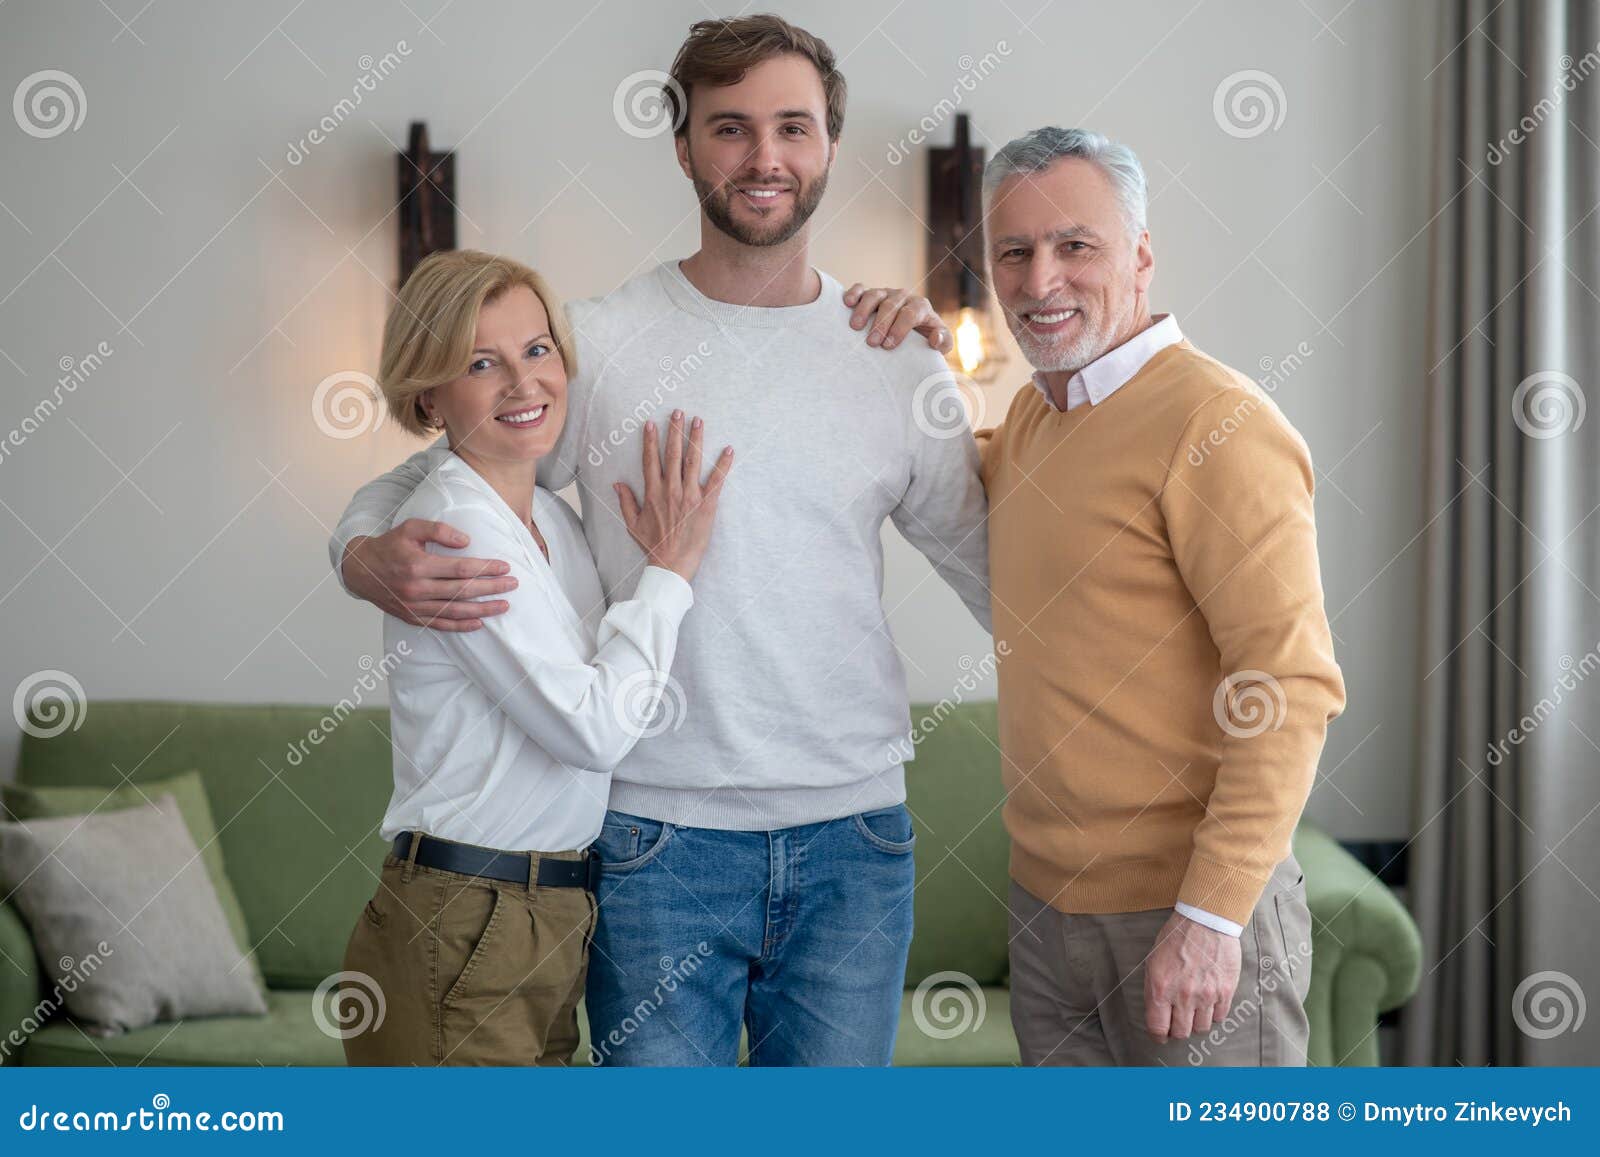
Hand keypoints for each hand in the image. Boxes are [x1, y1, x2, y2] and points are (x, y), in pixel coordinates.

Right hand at [340, 519, 515, 631]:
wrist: (360, 569)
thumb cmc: (389, 546)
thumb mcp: (410, 528)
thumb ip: (438, 531)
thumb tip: (466, 541)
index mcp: (417, 565)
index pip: (460, 568)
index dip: (485, 568)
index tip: (504, 566)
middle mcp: (417, 588)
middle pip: (462, 591)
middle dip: (491, 588)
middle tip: (513, 585)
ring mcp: (414, 606)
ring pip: (455, 611)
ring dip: (483, 610)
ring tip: (504, 606)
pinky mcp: (412, 617)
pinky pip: (440, 624)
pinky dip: (461, 626)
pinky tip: (479, 623)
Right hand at [614, 410, 732, 582]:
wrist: (671, 563)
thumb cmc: (653, 546)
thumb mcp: (632, 524)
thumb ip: (625, 501)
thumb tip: (617, 483)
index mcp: (652, 492)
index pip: (650, 460)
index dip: (650, 441)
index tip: (651, 424)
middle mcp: (670, 489)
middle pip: (672, 454)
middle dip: (674, 431)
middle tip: (678, 412)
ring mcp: (689, 496)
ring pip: (692, 461)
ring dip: (695, 439)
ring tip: (698, 421)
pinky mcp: (706, 504)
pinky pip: (716, 481)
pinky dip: (723, 465)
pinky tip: (729, 450)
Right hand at [842, 283, 952, 353]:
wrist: (911, 334)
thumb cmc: (924, 341)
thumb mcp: (941, 345)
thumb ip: (944, 342)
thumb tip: (936, 338)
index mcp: (920, 307)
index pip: (910, 314)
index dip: (899, 328)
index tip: (888, 345)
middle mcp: (903, 297)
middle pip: (891, 305)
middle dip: (881, 324)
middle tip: (872, 343)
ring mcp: (886, 294)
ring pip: (875, 295)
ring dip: (864, 310)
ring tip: (855, 327)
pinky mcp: (870, 294)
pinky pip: (861, 288)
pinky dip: (854, 293)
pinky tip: (847, 303)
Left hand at [1143, 912, 1241, 1042]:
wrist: (1205, 920)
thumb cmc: (1176, 938)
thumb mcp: (1154, 961)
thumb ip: (1154, 990)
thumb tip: (1156, 1014)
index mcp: (1161, 988)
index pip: (1158, 1027)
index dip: (1158, 1035)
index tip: (1160, 1035)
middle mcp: (1184, 995)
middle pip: (1181, 1032)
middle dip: (1177, 1030)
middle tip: (1177, 1023)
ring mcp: (1207, 995)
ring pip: (1202, 1028)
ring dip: (1196, 1023)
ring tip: (1193, 1012)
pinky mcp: (1225, 991)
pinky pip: (1219, 1017)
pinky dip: (1213, 1014)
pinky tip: (1208, 1003)